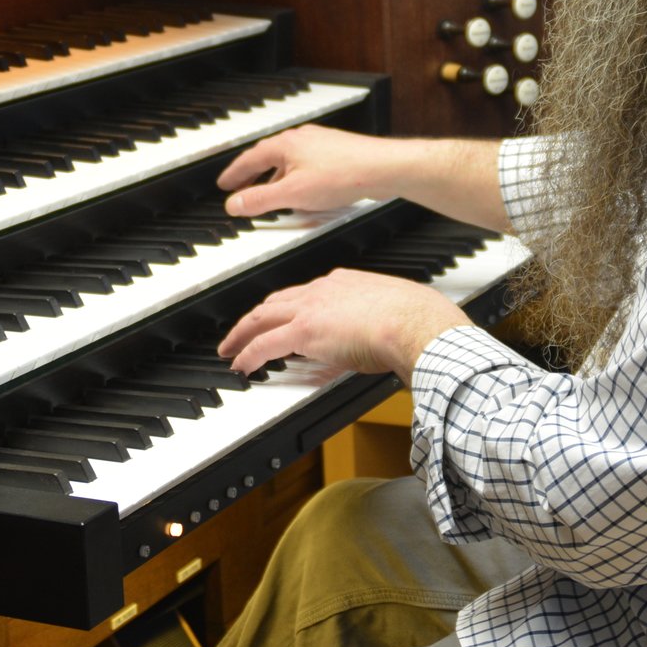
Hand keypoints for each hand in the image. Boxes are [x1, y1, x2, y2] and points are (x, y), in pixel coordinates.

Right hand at [216, 124, 401, 216]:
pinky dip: (296, 178)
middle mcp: (301, 139)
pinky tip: (303, 192)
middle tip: (241, 187)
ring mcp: (320, 144)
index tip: (224, 184)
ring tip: (270, 194)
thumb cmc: (342, 174)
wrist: (382, 167)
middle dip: (253, 174)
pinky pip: (306, 165)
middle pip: (268, 157)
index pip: (250, 158)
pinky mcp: (336, 153)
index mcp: (285, 144)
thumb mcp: (293, 194)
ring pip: (289, 161)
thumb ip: (260, 199)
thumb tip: (235, 203)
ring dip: (275, 177)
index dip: (234, 174)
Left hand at [218, 268, 469, 379]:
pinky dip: (248, 353)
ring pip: (263, 317)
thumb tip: (388, 336)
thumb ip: (383, 320)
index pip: (306, 293)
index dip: (290, 307)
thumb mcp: (396, 312)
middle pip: (277, 301)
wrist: (413, 322)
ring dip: (243, 333)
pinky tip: (240, 364)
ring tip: (231, 347)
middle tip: (242, 330)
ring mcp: (311, 308)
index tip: (283, 317)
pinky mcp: (304, 331)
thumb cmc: (416, 320)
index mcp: (344, 282)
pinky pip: (265, 344)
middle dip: (257, 316)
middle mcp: (323, 289)